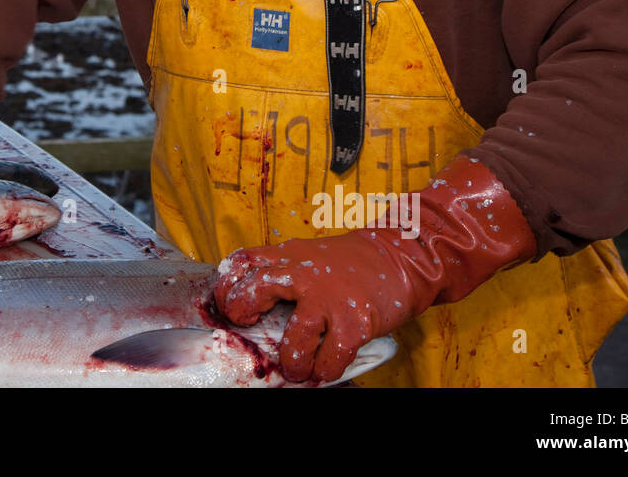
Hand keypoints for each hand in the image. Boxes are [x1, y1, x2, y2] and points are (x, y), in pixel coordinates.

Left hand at [213, 155, 536, 382]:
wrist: (401, 257)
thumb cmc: (347, 265)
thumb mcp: (306, 258)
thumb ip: (280, 276)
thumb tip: (250, 312)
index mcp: (287, 255)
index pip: (240, 263)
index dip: (226, 288)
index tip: (228, 307)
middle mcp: (303, 271)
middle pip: (256, 290)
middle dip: (245, 313)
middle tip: (253, 330)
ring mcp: (329, 297)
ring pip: (295, 339)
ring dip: (292, 362)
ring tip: (296, 369)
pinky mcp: (354, 321)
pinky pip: (330, 357)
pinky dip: (325, 370)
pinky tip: (325, 369)